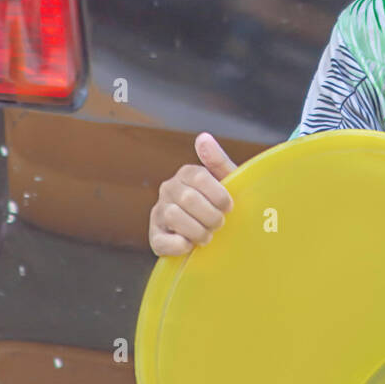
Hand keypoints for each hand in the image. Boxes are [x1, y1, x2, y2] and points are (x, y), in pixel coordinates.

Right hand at [148, 133, 236, 255]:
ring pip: (174, 217)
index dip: (218, 195)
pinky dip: (180, 246)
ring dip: (197, 231)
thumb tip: (203, 137)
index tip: (229, 207)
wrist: (220, 238)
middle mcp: (169, 189)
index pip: (200, 177)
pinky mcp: (155, 237)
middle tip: (219, 224)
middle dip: (210, 216)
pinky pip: (162, 241)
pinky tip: (191, 245)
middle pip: (188, 199)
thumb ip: (218, 161)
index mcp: (186, 173)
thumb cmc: (224, 207)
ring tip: (207, 236)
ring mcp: (159, 213)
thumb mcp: (228, 184)